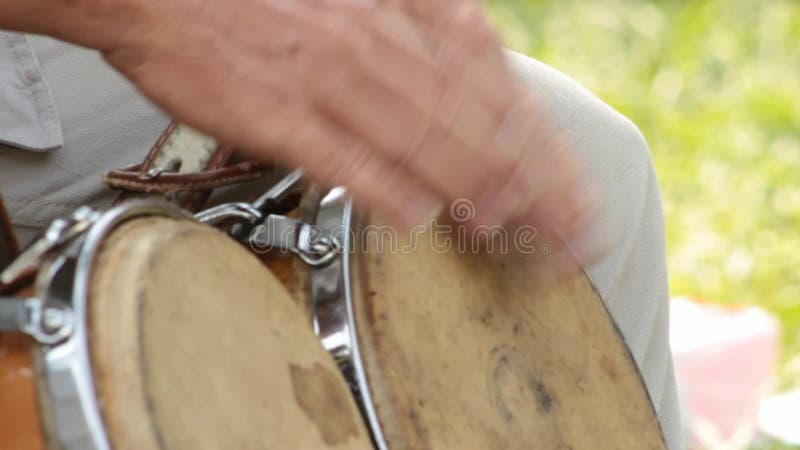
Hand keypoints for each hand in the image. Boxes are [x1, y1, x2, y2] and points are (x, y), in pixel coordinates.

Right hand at [15, 0, 596, 262]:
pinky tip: (415, 218)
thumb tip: (477, 87)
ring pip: (422, 138)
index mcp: (404, 19)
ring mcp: (331, 79)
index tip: (573, 190)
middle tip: (566, 229)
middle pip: (475, 121)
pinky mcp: (279, 113)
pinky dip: (382, 188)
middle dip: (532, 182)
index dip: (542, 144)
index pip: (497, 89)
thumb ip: (424, 41)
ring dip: (475, 189)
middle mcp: (379, 46)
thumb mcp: (366, 2)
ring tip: (513, 230)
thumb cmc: (270, 1)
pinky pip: (341, 156)